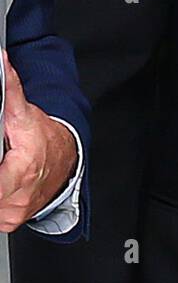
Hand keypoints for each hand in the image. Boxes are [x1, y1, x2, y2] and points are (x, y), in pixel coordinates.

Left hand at [0, 49, 76, 230]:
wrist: (65, 159)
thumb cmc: (44, 138)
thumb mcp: (25, 113)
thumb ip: (10, 90)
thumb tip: (2, 61)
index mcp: (20, 172)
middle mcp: (18, 197)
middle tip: (0, 156)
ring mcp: (15, 212)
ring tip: (4, 165)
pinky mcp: (11, 220)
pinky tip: (2, 182)